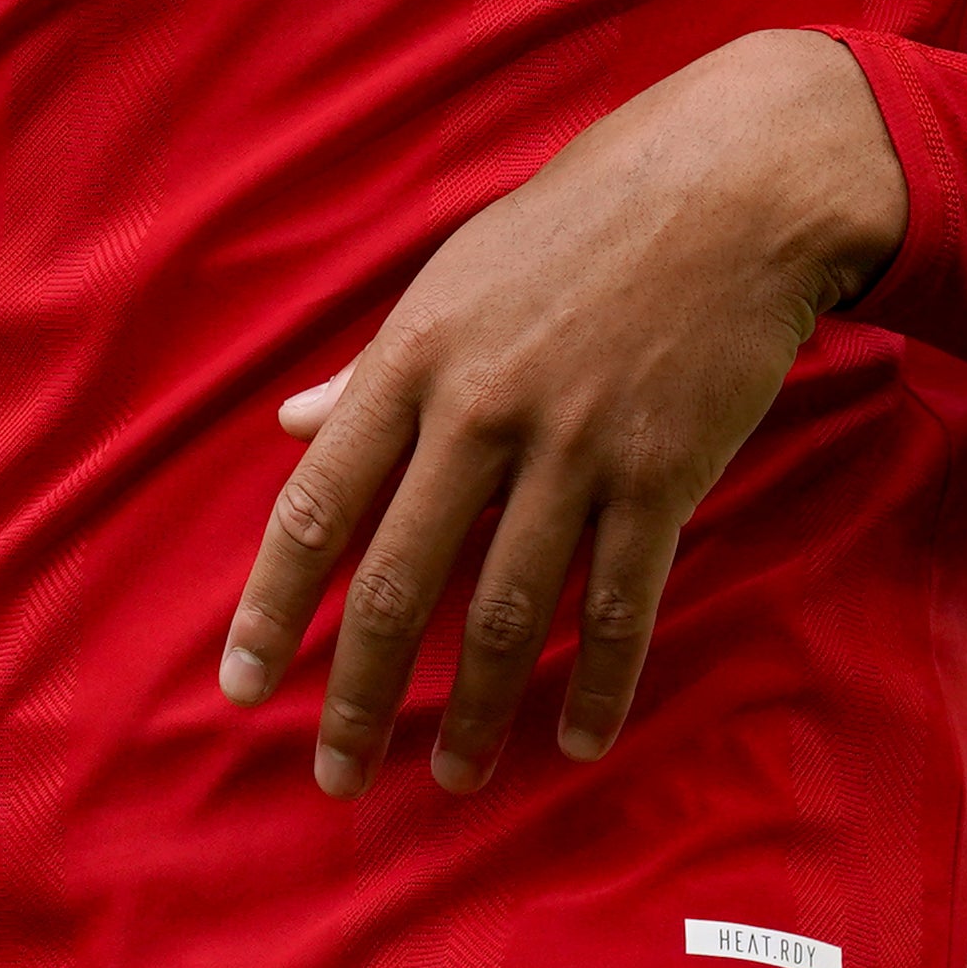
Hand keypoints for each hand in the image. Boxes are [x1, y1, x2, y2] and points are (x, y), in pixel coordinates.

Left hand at [217, 28, 906, 796]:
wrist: (723, 191)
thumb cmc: (573, 227)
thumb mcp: (452, 280)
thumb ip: (370, 368)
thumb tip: (289, 426)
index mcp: (414, 357)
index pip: (319, 505)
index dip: (275, 607)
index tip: (243, 687)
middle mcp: (479, 411)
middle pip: (399, 582)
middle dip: (359, 694)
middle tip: (333, 777)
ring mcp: (572, 449)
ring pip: (505, 613)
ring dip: (474, 711)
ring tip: (451, 775)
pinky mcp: (659, 475)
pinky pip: (618, 605)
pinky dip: (596, 684)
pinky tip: (572, 739)